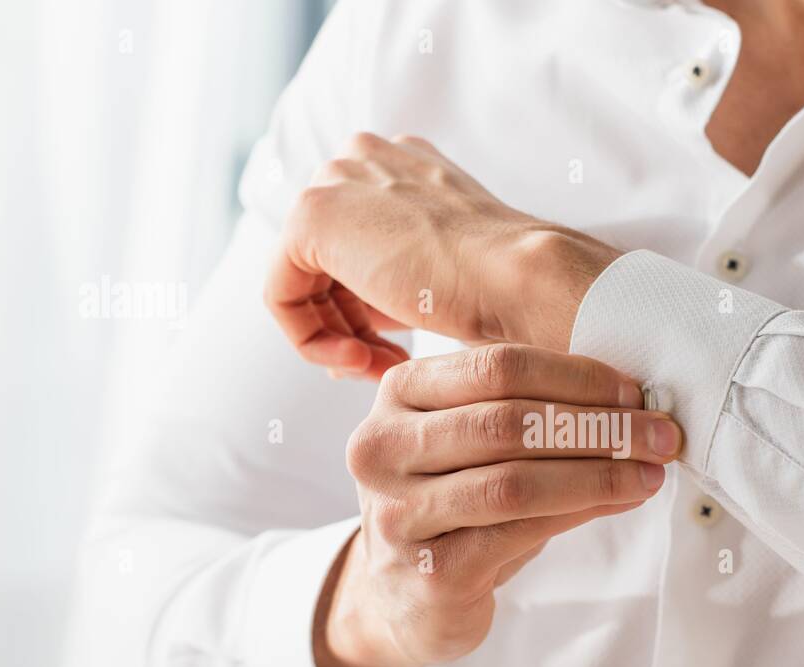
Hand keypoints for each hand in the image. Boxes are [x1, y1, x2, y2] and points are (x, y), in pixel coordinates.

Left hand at [265, 133, 619, 375]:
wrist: (522, 280)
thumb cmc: (506, 288)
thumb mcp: (446, 275)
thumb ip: (397, 280)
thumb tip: (358, 327)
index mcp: (404, 164)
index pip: (358, 244)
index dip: (370, 311)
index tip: (401, 353)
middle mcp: (366, 159)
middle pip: (325, 262)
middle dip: (352, 326)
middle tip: (389, 368)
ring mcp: (337, 180)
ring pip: (302, 280)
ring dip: (338, 339)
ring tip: (379, 370)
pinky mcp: (311, 216)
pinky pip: (281, 294)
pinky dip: (311, 341)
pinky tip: (357, 360)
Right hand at [315, 344, 682, 666]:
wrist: (400, 598)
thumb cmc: (453, 506)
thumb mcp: (472, 443)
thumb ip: (529, 410)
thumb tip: (631, 401)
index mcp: (398, 394)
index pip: (496, 366)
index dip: (575, 376)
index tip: (634, 391)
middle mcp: (382, 448)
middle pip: (507, 422)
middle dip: (598, 426)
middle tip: (658, 433)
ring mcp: (398, 514)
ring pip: (515, 482)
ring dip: (598, 474)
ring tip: (649, 471)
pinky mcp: (429, 573)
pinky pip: (518, 533)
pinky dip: (580, 512)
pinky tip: (620, 501)